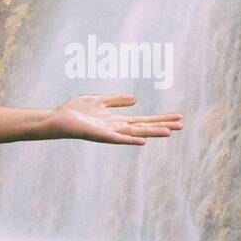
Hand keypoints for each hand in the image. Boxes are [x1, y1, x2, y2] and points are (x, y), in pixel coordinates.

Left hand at [49, 94, 182, 144]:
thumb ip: (116, 100)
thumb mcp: (99, 101)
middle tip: (182, 126)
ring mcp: (110, 133)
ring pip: (136, 133)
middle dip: (163, 126)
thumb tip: (136, 99)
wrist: (59, 119)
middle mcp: (117, 128)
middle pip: (145, 126)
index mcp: (117, 120)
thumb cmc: (76, 111)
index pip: (144, 120)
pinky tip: (143, 140)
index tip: (177, 117)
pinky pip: (118, 139)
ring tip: (169, 132)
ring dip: (152, 132)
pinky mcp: (101, 136)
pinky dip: (130, 139)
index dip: (160, 118)